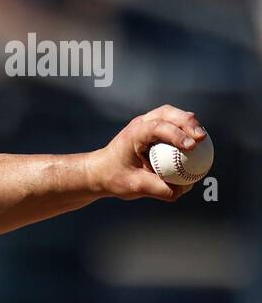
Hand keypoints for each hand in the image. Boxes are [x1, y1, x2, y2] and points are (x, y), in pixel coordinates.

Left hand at [87, 105, 207, 200]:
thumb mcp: (136, 187)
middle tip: (201, 137)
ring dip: (188, 122)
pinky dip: (185, 129)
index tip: (191, 146)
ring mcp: (146, 124)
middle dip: (187, 122)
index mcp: (132, 135)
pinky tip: (197, 141)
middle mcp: (139, 125)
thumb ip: (160, 189)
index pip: (157, 127)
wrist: (100, 171)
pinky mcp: (153, 129)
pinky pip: (173, 124)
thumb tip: (185, 188)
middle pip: (167, 113)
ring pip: (171, 114)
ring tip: (202, 137)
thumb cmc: (115, 178)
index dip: (176, 134)